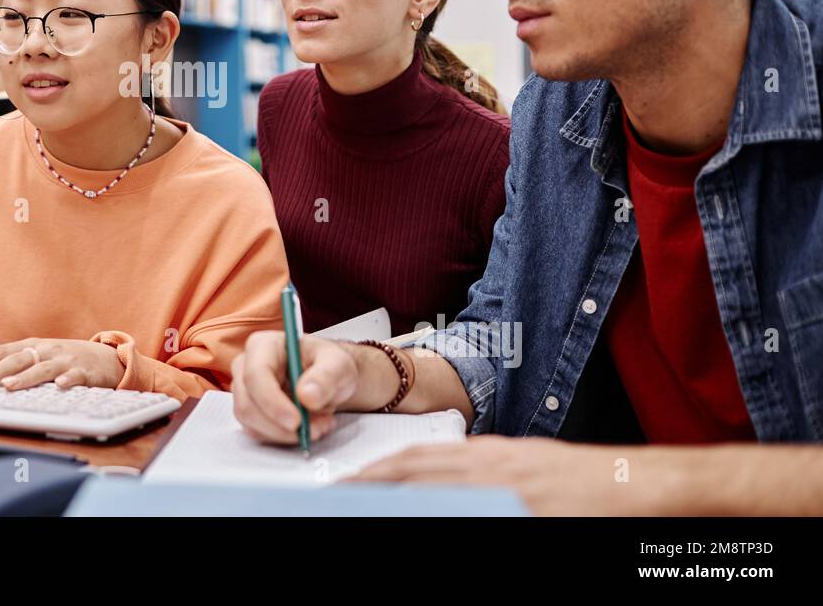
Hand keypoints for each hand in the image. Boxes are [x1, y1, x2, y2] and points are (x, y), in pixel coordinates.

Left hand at [0, 338, 124, 390]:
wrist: (105, 358)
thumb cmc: (64, 358)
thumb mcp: (35, 354)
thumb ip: (5, 360)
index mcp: (32, 346)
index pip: (2, 352)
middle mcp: (46, 350)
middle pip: (17, 359)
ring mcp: (66, 359)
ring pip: (43, 368)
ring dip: (26, 376)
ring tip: (9, 385)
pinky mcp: (85, 371)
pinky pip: (76, 375)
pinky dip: (67, 379)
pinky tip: (60, 385)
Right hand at [231, 331, 360, 444]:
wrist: (330, 380)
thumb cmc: (330, 365)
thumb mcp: (338, 364)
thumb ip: (326, 376)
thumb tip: (307, 396)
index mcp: (263, 345)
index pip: (255, 374)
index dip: (272, 402)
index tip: (296, 421)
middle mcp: (247, 366)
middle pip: (248, 403)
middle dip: (281, 425)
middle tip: (315, 430)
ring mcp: (245, 390)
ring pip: (251, 422)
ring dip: (285, 434)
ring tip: (319, 426)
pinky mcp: (250, 411)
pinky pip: (258, 432)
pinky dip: (284, 437)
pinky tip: (308, 428)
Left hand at [349, 436, 644, 515]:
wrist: (636, 484)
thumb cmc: (581, 480)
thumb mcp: (519, 466)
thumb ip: (477, 472)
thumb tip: (434, 480)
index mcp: (488, 456)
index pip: (418, 458)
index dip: (379, 469)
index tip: (350, 481)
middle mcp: (491, 470)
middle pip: (417, 475)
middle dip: (373, 485)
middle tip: (337, 498)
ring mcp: (508, 492)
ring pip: (437, 494)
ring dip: (398, 499)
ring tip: (359, 508)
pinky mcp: (527, 510)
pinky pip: (476, 514)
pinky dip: (444, 514)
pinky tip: (420, 516)